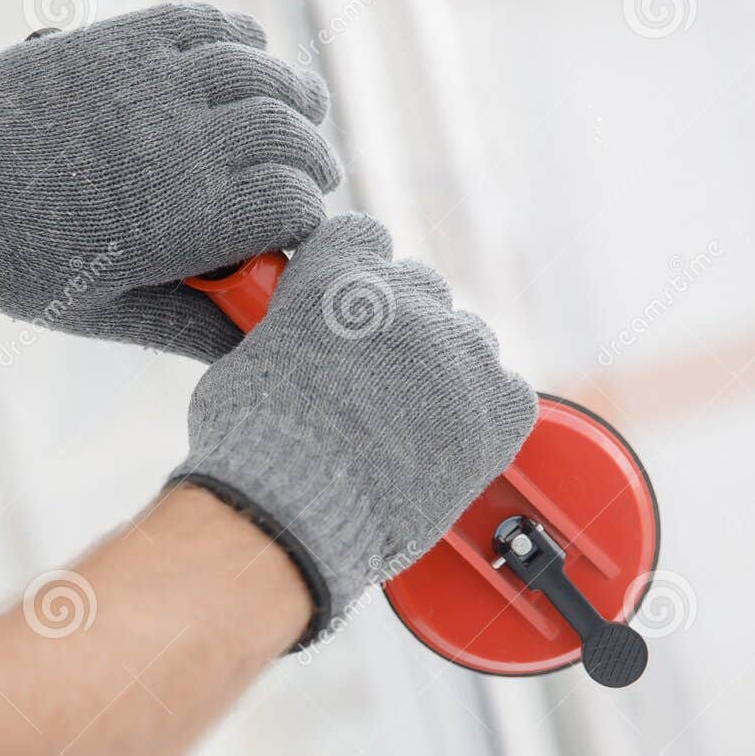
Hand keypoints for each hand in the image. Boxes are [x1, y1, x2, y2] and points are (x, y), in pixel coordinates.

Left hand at [0, 2, 341, 360]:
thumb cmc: (25, 267)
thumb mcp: (111, 314)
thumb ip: (191, 327)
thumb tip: (254, 347)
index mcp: (182, 222)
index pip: (293, 202)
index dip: (307, 215)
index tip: (297, 225)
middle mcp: (178, 146)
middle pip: (290, 134)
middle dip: (313, 158)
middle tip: (311, 175)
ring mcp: (153, 85)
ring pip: (262, 71)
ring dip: (294, 96)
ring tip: (298, 115)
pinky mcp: (126, 43)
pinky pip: (213, 25)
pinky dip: (244, 41)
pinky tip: (248, 62)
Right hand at [171, 213, 537, 639]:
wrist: (291, 518)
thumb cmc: (252, 452)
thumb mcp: (248, 364)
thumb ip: (289, 332)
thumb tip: (296, 337)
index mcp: (338, 277)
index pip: (366, 237)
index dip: (356, 275)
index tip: (349, 308)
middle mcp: (406, 300)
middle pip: (423, 288)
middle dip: (402, 326)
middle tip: (375, 381)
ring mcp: (458, 353)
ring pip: (467, 339)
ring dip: (444, 369)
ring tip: (407, 426)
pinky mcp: (498, 408)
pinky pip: (507, 392)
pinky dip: (482, 415)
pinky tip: (446, 445)